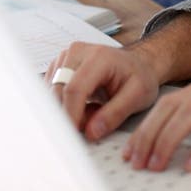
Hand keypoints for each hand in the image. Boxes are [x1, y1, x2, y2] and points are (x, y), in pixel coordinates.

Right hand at [45, 42, 160, 138]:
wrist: (136, 63)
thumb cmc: (138, 76)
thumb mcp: (138, 95)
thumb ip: (115, 114)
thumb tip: (91, 132)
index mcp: (98, 57)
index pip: (74, 89)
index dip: (71, 116)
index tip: (73, 138)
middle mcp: (77, 52)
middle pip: (59, 92)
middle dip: (70, 115)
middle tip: (91, 125)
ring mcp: (65, 57)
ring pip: (52, 93)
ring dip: (66, 110)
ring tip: (92, 111)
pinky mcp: (59, 66)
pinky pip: (52, 92)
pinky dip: (63, 105)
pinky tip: (82, 105)